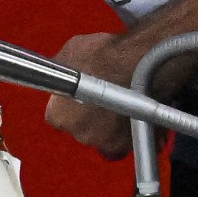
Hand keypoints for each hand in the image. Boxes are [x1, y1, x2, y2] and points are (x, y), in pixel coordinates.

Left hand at [44, 30, 155, 159]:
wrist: (141, 61)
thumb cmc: (106, 56)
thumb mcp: (71, 52)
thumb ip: (60, 70)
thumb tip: (57, 70)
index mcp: (59, 116)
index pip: (56, 117)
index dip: (67, 106)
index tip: (75, 97)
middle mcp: (80, 133)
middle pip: (81, 130)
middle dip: (89, 116)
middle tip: (100, 97)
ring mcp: (107, 142)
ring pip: (105, 139)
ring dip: (109, 127)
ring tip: (119, 106)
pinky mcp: (131, 144)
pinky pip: (128, 143)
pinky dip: (131, 134)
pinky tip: (134, 117)